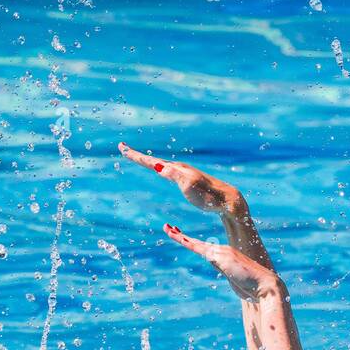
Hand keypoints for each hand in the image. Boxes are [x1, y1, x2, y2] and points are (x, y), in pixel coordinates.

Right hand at [119, 143, 245, 215]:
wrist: (227, 201)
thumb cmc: (208, 196)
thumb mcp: (189, 186)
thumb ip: (174, 175)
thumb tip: (157, 166)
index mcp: (176, 169)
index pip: (151, 161)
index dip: (136, 156)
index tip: (122, 148)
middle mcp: (180, 169)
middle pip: (154, 161)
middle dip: (139, 156)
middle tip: (124, 149)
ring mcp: (185, 175)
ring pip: (162, 165)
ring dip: (149, 161)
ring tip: (139, 158)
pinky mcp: (190, 182)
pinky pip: (169, 172)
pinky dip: (160, 169)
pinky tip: (162, 171)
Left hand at [162, 223, 279, 300]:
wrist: (265, 285)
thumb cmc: (252, 287)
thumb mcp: (235, 280)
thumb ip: (226, 272)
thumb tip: (223, 268)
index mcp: (226, 255)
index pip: (204, 248)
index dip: (191, 242)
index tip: (180, 236)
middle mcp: (223, 250)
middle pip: (197, 243)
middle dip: (180, 236)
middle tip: (167, 227)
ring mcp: (222, 252)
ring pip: (196, 245)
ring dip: (180, 238)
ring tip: (167, 230)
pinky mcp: (221, 257)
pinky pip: (201, 250)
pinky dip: (188, 243)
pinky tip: (177, 236)